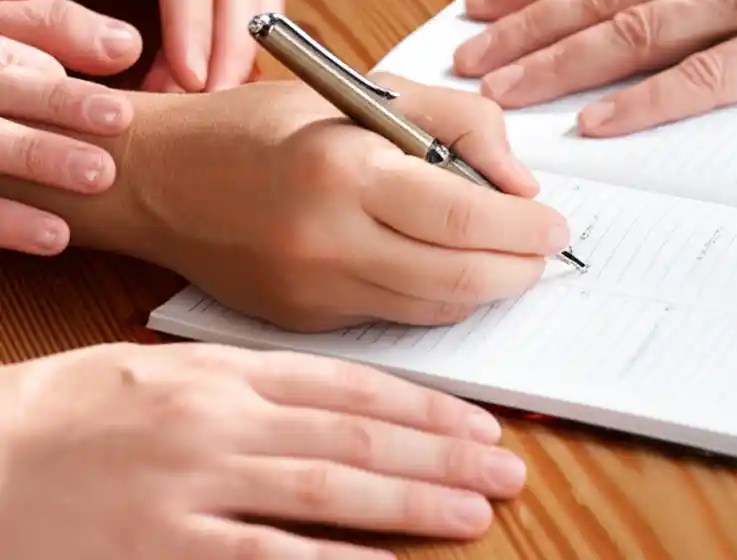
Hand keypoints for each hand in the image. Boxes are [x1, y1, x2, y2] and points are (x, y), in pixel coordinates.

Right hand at [0, 0, 136, 253]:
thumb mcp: (1, 32)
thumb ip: (59, 31)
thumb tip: (126, 46)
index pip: (7, 74)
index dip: (61, 98)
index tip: (121, 116)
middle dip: (37, 152)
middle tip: (101, 174)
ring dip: (6, 211)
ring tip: (59, 233)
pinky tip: (34, 246)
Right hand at [0, 342, 525, 558]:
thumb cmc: (54, 419)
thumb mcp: (148, 374)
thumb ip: (237, 383)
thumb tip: (326, 404)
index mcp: (215, 372)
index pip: (346, 385)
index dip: (422, 404)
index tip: (478, 421)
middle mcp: (215, 421)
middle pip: (355, 436)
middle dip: (441, 452)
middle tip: (506, 467)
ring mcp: (189, 486)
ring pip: (328, 490)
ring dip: (411, 501)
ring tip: (473, 511)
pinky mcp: (160, 549)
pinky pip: (264, 557)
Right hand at [111, 76, 565, 331]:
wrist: (162, 180)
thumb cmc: (263, 125)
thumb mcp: (363, 91)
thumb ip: (458, 124)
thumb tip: (521, 184)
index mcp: (344, 170)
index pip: (465, 220)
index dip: (526, 228)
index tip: (556, 223)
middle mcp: (328, 241)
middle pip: (459, 279)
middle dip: (520, 269)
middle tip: (545, 249)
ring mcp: (314, 291)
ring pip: (435, 309)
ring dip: (486, 288)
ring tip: (507, 259)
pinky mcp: (306, 322)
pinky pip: (397, 319)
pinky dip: (438, 298)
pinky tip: (450, 270)